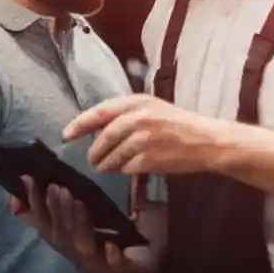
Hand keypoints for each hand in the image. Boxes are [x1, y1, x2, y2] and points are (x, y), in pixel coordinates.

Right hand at [8, 176, 153, 272]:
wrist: (155, 264)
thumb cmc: (120, 236)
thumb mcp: (93, 213)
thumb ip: (69, 199)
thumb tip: (44, 177)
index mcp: (69, 241)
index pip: (43, 221)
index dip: (33, 203)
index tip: (27, 178)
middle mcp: (78, 255)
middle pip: (59, 234)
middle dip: (55, 211)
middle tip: (55, 187)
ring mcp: (98, 267)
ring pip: (80, 246)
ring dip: (76, 224)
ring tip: (76, 200)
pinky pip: (113, 267)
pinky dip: (109, 256)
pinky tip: (110, 246)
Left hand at [63, 94, 236, 174]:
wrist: (207, 141)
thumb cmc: (179, 125)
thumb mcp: (152, 109)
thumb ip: (126, 115)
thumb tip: (97, 131)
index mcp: (137, 101)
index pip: (99, 112)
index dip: (79, 124)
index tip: (66, 135)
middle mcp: (139, 117)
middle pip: (103, 137)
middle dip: (94, 151)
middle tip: (91, 160)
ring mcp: (144, 138)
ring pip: (113, 155)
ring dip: (106, 164)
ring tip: (105, 167)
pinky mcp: (150, 159)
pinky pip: (126, 168)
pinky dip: (123, 171)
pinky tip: (126, 170)